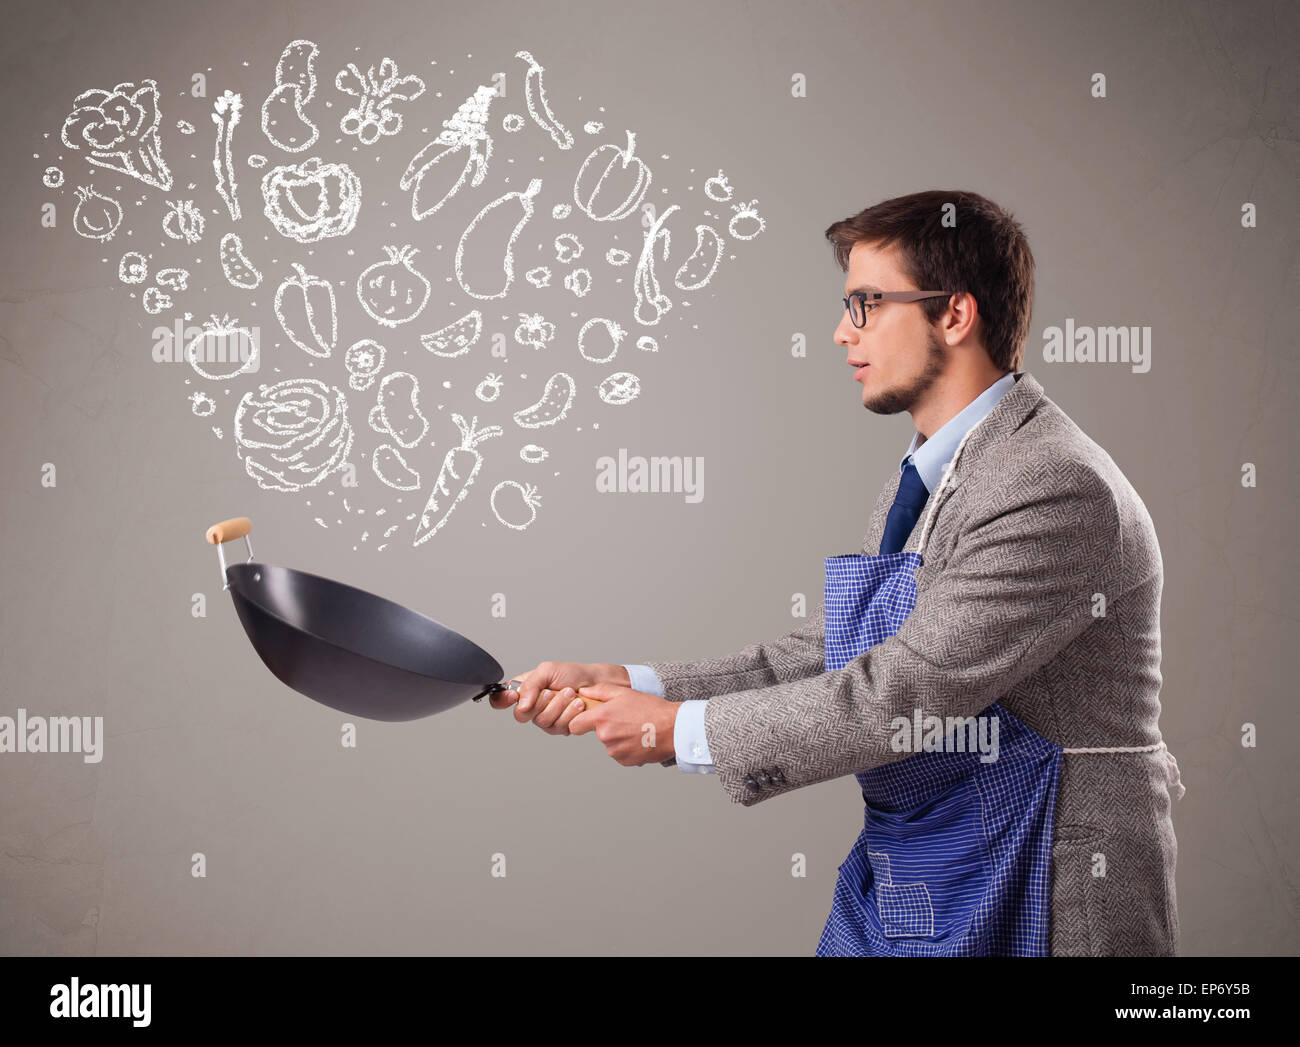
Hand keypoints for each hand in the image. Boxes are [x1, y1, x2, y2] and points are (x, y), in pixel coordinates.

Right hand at [489, 662, 631, 734]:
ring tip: (571, 694)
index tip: (512, 696)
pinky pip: (559, 727)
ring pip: (542, 722)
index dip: (502, 701)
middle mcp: (532, 706)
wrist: (597, 684)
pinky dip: (570, 714)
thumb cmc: (572, 674)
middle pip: (521, 716)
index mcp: (525, 690)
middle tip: (553, 691)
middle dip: (541, 702)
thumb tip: (521, 704)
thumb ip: (530, 685)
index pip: (501, 700)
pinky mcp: (561, 728)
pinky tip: (578, 705)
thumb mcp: (548, 670)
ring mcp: (546, 719)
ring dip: (559, 706)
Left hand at [568, 682, 678, 765]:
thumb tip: (583, 692)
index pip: (575, 726)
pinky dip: (627, 747)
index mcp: (602, 718)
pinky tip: (640, 738)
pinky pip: (620, 754)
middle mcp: (605, 737)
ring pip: (610, 744)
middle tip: (625, 718)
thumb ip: (600, 691)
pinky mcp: (625, 761)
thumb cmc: (651, 708)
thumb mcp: (625, 692)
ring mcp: (615, 751)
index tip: (588, 719)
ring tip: (636, 728)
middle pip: (597, 734)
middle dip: (607, 727)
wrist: (673, 728)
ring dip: (619, 738)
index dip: (580, 722)